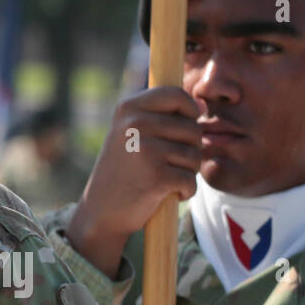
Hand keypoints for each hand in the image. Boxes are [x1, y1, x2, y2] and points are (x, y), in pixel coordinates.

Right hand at [68, 86, 201, 277]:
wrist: (101, 209)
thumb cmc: (124, 169)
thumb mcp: (131, 131)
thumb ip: (163, 114)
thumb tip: (204, 104)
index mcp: (128, 108)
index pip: (176, 94)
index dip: (189, 110)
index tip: (180, 128)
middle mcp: (134, 124)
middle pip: (192, 128)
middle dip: (188, 149)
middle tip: (163, 163)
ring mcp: (145, 149)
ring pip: (194, 155)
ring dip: (186, 172)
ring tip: (160, 177)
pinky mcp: (156, 176)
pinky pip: (191, 180)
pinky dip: (184, 191)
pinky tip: (163, 194)